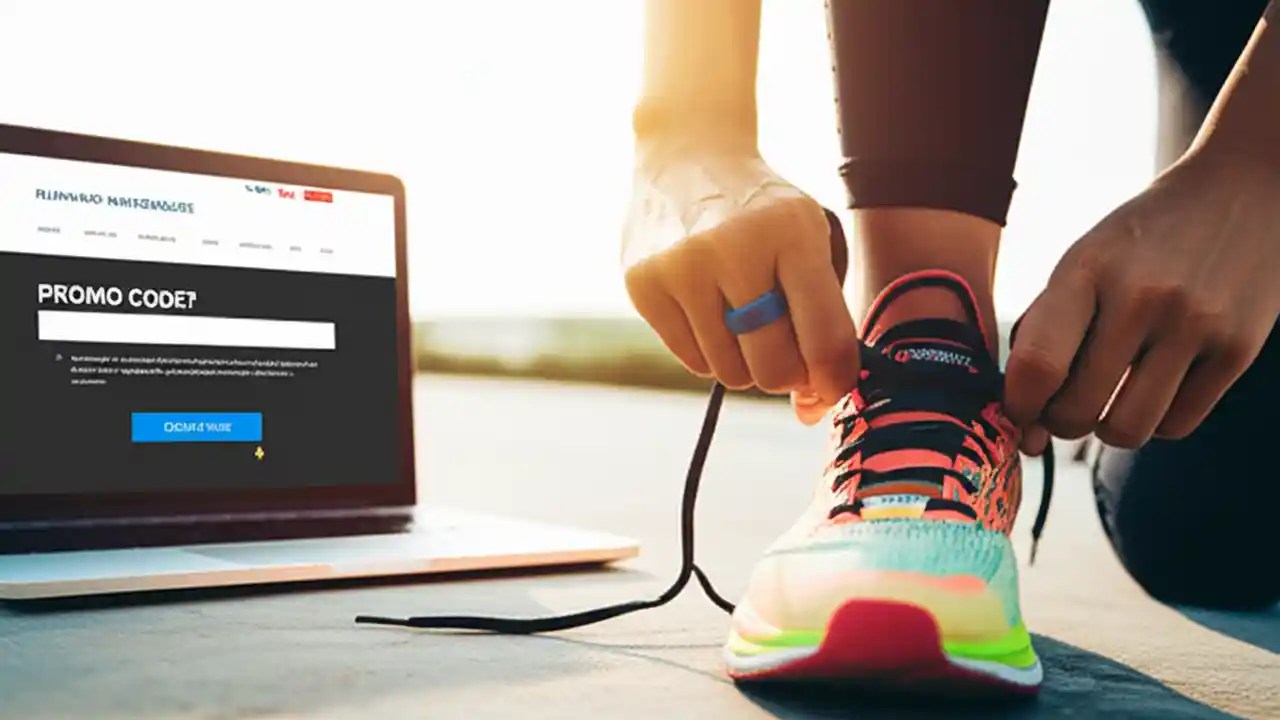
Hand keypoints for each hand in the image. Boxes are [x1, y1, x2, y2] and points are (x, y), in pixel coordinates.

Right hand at [622, 144, 857, 409]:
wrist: (686, 156)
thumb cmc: (762, 213)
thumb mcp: (808, 239)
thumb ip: (823, 317)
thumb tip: (811, 408)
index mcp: (791, 232)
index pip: (823, 337)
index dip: (834, 379)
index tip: (830, 387)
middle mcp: (732, 248)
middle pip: (774, 366)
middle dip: (788, 375)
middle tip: (786, 354)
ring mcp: (680, 267)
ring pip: (730, 371)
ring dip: (746, 362)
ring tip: (744, 321)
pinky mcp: (643, 284)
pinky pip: (692, 360)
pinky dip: (711, 352)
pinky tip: (711, 313)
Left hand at [1007, 151, 1279, 451]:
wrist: (1243, 192)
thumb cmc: (1142, 241)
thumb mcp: (1082, 261)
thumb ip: (1044, 331)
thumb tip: (1020, 423)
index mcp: (1087, 268)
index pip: (1038, 364)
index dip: (1019, 405)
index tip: (1019, 411)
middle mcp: (1142, 297)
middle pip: (1078, 410)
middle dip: (1060, 421)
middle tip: (1064, 405)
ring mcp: (1196, 325)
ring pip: (1128, 430)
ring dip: (1106, 430)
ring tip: (1107, 400)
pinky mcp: (1239, 350)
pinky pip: (1176, 426)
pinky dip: (1154, 422)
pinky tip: (1150, 390)